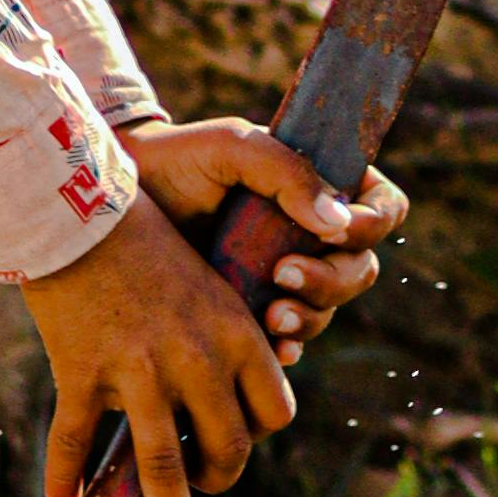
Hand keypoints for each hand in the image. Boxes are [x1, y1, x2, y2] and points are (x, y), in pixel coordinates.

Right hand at [22, 130, 407, 496]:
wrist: (81, 200)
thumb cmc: (156, 216)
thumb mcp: (224, 253)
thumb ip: (260, 288)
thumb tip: (308, 292)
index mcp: (235, 329)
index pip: (273, 410)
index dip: (258, 434)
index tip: (237, 440)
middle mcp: (195, 358)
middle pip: (224, 449)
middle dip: (218, 484)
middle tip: (205, 496)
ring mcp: (137, 370)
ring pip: (159, 466)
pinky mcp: (83, 371)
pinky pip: (77, 440)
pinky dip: (68, 476)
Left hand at [123, 118, 402, 369]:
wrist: (115, 202)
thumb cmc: (179, 160)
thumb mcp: (233, 147)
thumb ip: (285, 172)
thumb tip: (335, 220)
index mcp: (319, 187)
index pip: (382, 207)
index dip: (373, 223)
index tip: (334, 231)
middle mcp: (309, 235)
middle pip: (360, 269)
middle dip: (332, 280)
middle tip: (284, 275)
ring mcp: (283, 278)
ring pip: (327, 311)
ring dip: (310, 317)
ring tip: (270, 314)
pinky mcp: (250, 314)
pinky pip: (288, 343)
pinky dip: (287, 349)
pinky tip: (270, 346)